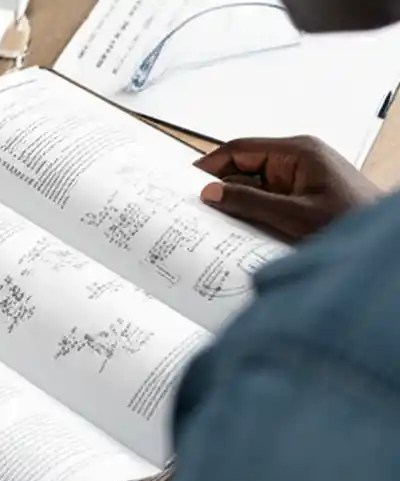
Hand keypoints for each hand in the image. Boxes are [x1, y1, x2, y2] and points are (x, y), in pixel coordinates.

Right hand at [195, 136, 380, 241]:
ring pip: (254, 184)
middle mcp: (298, 158)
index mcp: (297, 152)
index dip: (210, 165)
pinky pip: (267, 198)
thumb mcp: (294, 216)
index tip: (186, 182)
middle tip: (195, 209)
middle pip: (244, 166)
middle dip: (221, 188)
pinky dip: (252, 211)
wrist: (384, 247)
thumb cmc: (351, 223)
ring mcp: (300, 176)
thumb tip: (210, 192)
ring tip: (216, 223)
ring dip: (237, 203)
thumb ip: (249, 202)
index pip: (239, 149)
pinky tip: (241, 228)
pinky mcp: (302, 193)